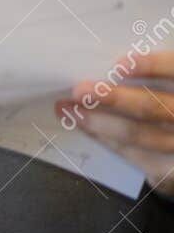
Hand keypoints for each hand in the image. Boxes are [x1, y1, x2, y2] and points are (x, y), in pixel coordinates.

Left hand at [57, 48, 173, 198]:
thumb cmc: (167, 103)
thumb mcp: (167, 90)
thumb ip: (156, 78)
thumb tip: (113, 61)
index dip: (155, 66)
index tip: (121, 63)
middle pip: (156, 108)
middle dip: (116, 98)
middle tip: (80, 89)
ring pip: (139, 134)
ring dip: (97, 121)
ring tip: (67, 108)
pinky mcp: (167, 171)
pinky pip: (133, 155)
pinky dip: (104, 138)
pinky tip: (82, 126)